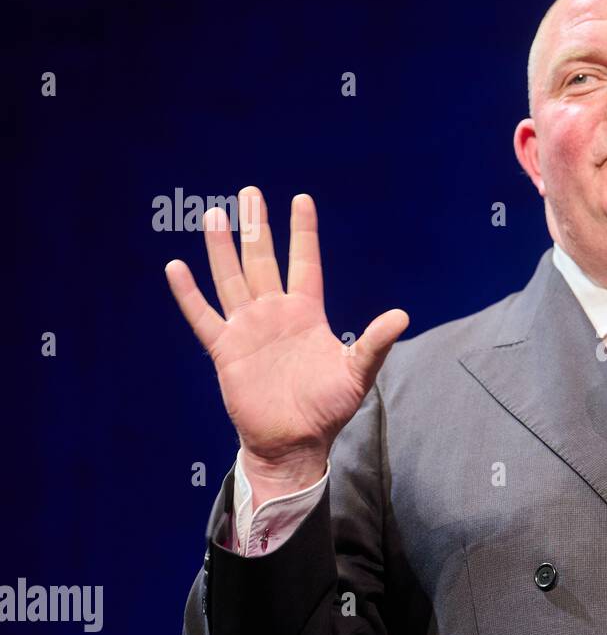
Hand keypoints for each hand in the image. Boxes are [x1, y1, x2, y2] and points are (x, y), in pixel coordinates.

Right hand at [164, 187, 407, 491]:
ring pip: (232, 279)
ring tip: (214, 215)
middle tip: (248, 192)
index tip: (301, 199)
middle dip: (257, 227)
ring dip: (222, 249)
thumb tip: (402, 315)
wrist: (296, 442)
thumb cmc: (328, 409)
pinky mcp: (225, 350)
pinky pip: (203, 316)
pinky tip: (176, 267)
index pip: (305, 262)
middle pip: (263, 260)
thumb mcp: (357, 372)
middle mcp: (275, 313)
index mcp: (307, 313)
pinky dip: (189, 293)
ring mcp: (248, 329)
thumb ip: (374, 342)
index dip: (303, 232)